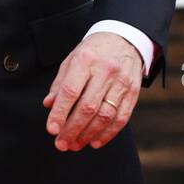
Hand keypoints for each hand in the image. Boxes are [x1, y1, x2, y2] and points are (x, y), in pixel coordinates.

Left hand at [43, 32, 143, 150]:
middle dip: (73, 129)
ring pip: (105, 115)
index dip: (60, 112)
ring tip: (75, 144)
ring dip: (88, 134)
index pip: (71, 91)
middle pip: (88, 107)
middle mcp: (105, 72)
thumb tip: (49, 105)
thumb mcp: (72, 60)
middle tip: (61, 144)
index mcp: (86, 61)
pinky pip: (122, 118)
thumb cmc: (92, 52)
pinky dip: (108, 133)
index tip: (52, 130)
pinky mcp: (134, 93)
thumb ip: (60, 83)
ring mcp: (122, 83)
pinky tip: (95, 142)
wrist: (124, 39)